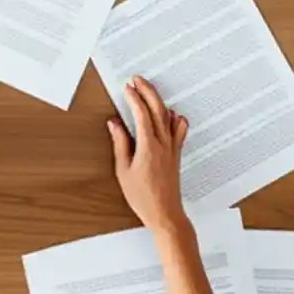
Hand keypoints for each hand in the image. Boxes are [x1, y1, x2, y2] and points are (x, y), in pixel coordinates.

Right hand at [109, 76, 190, 232]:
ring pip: (168, 117)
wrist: (165, 213)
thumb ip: (120, 143)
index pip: (142, 114)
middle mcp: (163, 143)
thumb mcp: (123, 170)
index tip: (127, 88)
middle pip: (157, 109)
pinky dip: (175, 118)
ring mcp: (172, 148)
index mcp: (148, 146)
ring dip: (158, 101)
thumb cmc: (142, 196)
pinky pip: (179, 130)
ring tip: (149, 91)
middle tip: (137, 80)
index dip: (134, 98)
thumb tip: (114, 123)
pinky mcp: (176, 154)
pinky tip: (171, 114)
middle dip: (147, 91)